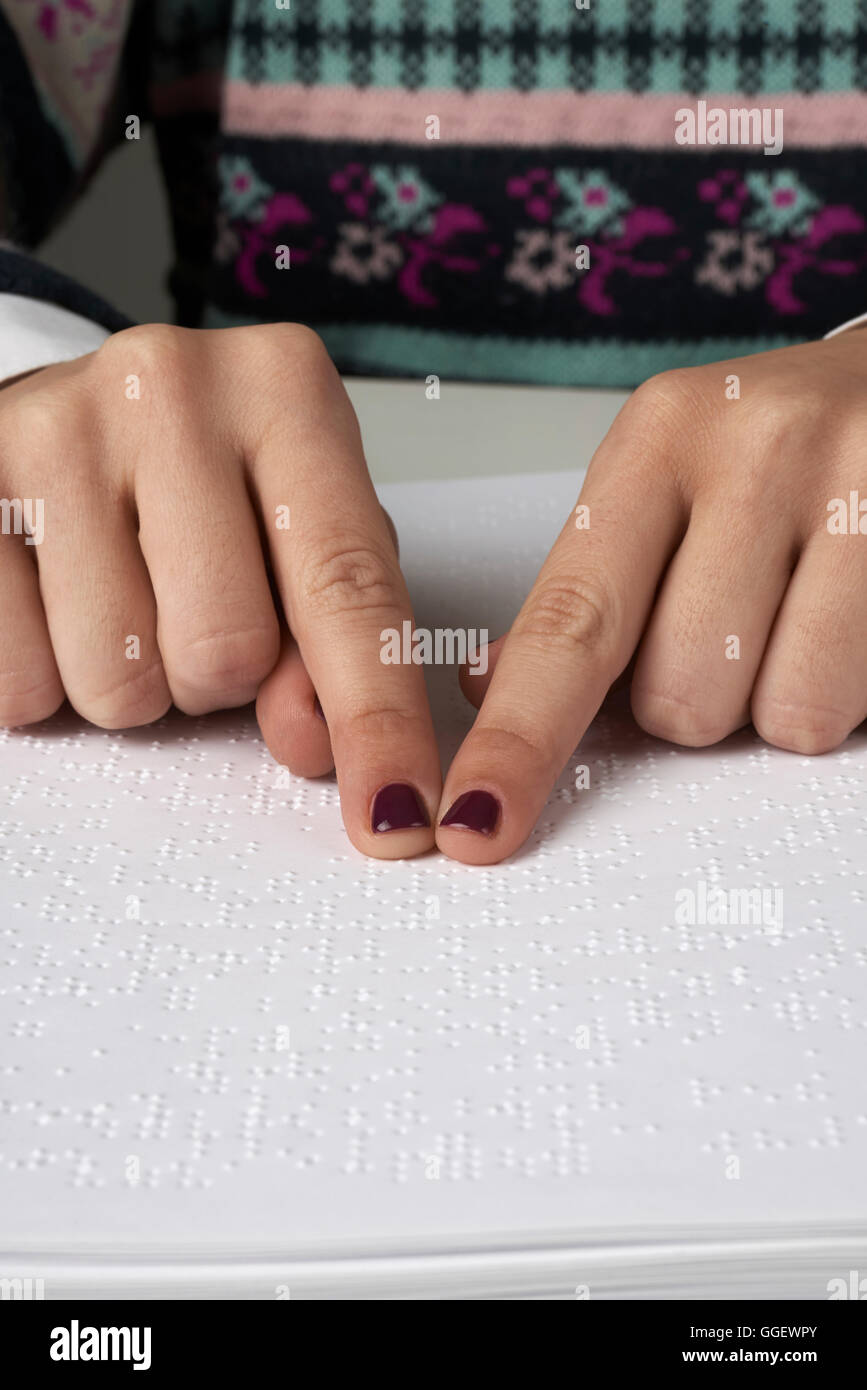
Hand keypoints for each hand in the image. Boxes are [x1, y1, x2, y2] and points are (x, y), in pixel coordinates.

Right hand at [0, 323, 439, 857]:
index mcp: (285, 391)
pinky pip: (18, 677)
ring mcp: (56, 428)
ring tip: (127, 605)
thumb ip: (330, 634)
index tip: (399, 813)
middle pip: (224, 649)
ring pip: (116, 676)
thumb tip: (313, 742)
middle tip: (194, 617)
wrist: (78, 411)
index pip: (349, 588)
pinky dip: (47, 678)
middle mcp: (172, 388)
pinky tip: (59, 605)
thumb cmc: (209, 479)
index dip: (378, 719)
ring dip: (133, 683)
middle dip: (218, 678)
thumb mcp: (299, 531)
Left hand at [438, 333, 866, 862]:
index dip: (520, 736)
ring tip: (797, 616)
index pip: (570, 622)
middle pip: (681, 699)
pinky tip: (848, 617)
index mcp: (660, 437)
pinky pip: (864, 704)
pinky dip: (850, 690)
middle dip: (695, 696)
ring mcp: (864, 493)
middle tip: (730, 624)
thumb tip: (489, 685)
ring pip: (787, 716)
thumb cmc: (773, 448)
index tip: (477, 816)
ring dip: (778, 700)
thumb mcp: (661, 483)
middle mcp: (760, 451)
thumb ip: (583, 593)